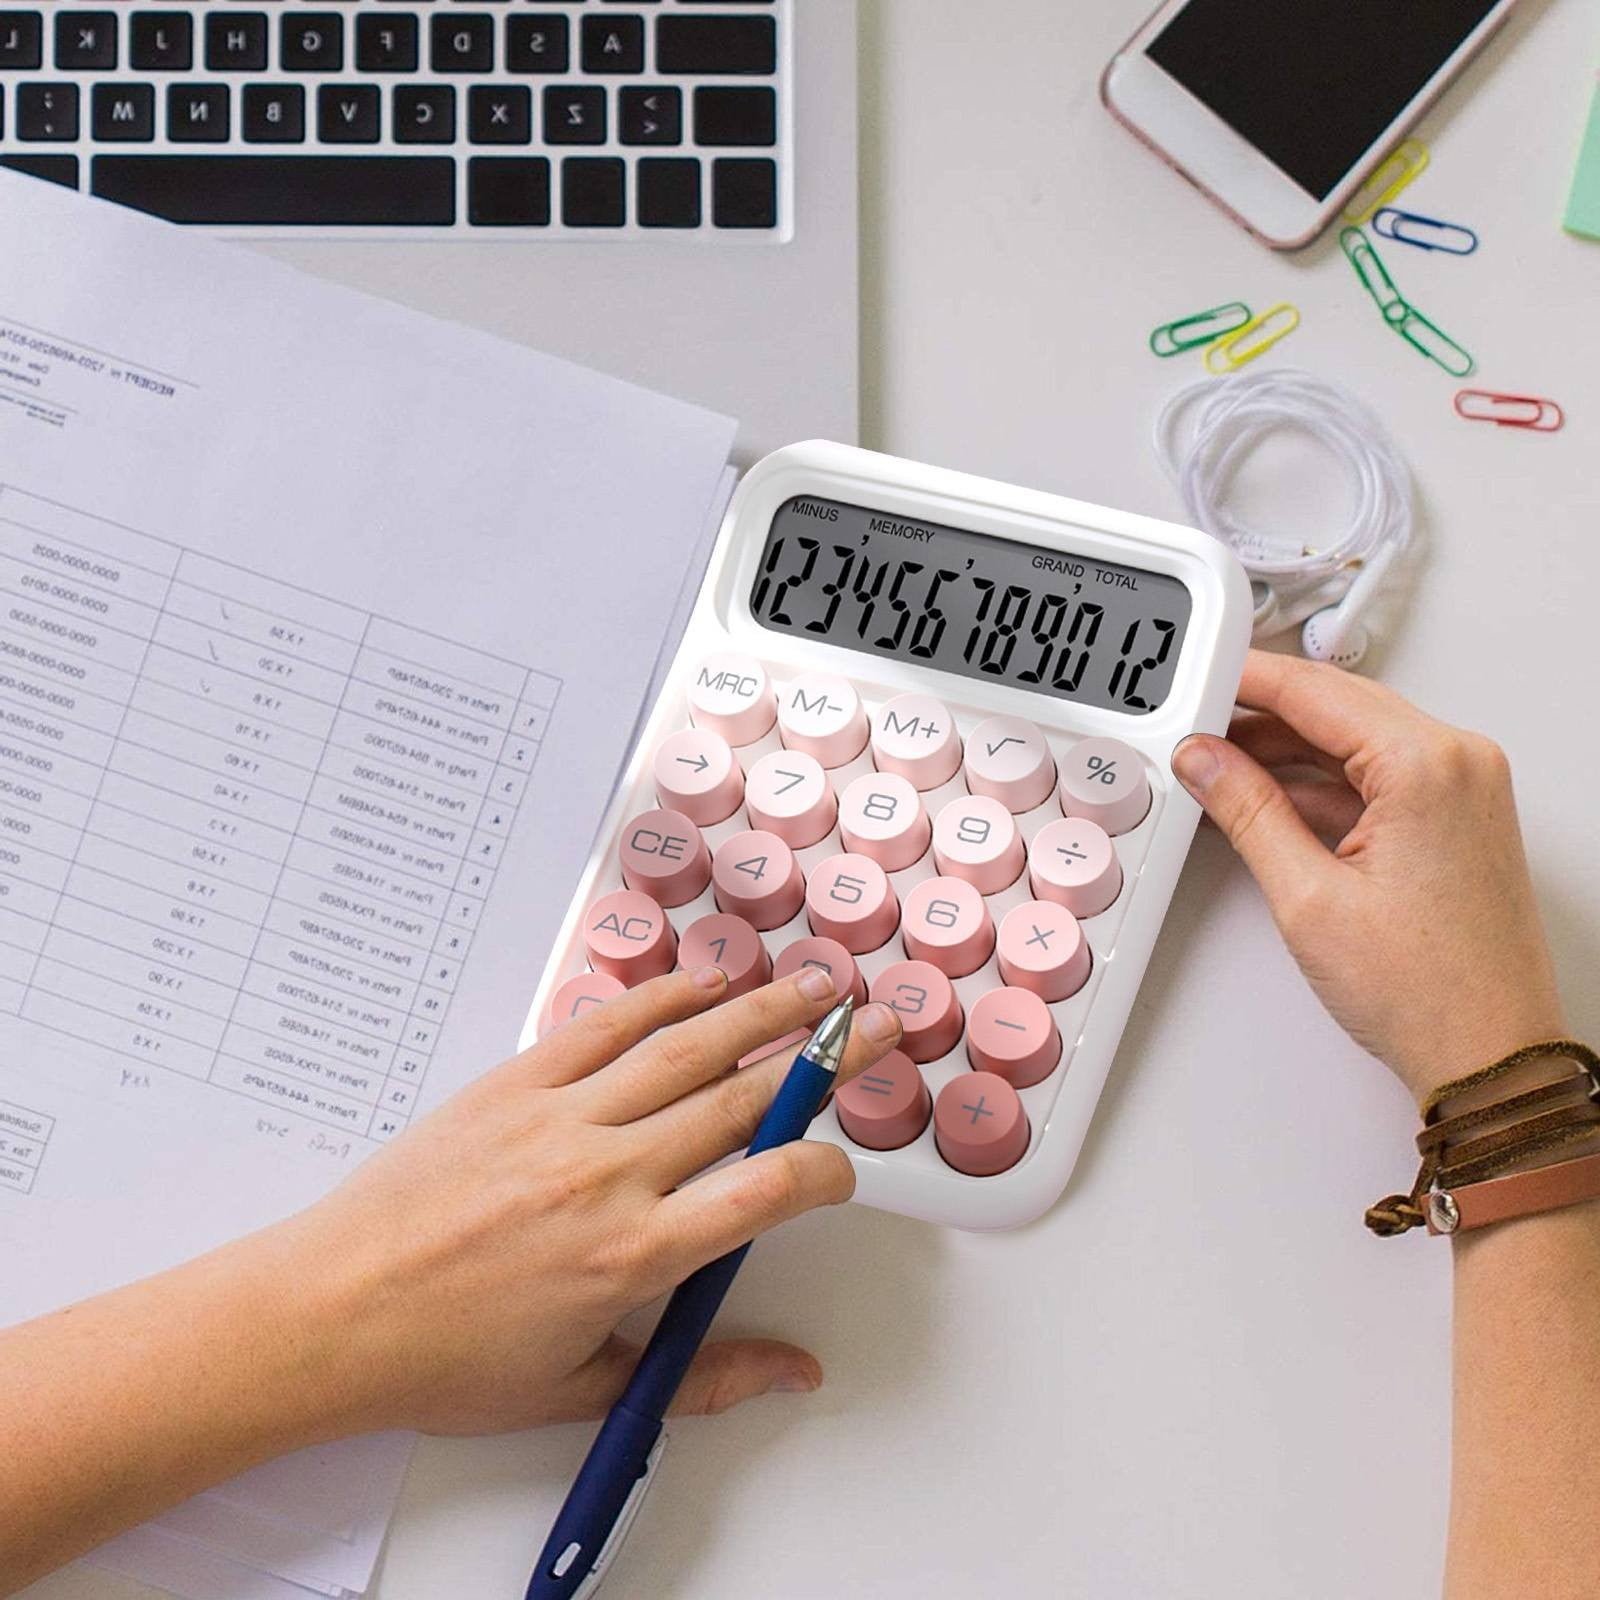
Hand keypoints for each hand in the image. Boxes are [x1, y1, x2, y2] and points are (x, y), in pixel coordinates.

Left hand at [267, 967, 900, 1436]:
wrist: (329, 1314)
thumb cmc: (444, 1360)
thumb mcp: (584, 1391)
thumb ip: (702, 1377)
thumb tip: (790, 1370)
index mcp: (632, 1255)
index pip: (768, 1190)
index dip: (827, 1168)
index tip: (841, 1166)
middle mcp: (608, 1174)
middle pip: (746, 1098)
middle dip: (826, 1061)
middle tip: (873, 1030)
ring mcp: (560, 1119)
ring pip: (688, 1047)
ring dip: (764, 1009)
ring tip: (816, 986)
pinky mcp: (514, 1085)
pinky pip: (605, 1026)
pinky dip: (664, 998)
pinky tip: (708, 982)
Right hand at [1171, 650, 1565, 1104]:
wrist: (1488, 1057)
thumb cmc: (1429, 993)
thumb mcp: (1307, 896)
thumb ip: (1247, 811)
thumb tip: (1206, 761)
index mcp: (1429, 765)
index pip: (1315, 691)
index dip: (1244, 680)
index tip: (1197, 677)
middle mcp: (1458, 763)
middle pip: (1335, 707)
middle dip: (1257, 714)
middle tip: (1193, 726)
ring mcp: (1461, 790)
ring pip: (1351, 741)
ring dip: (1284, 751)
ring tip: (1215, 771)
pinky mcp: (1451, 819)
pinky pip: (1373, 776)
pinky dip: (1317, 784)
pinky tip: (1263, 801)